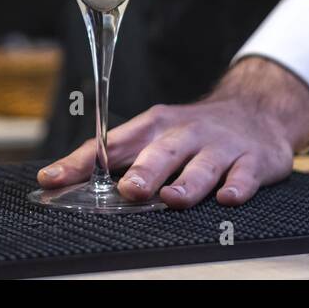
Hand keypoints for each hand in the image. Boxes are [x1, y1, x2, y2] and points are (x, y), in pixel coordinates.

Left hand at [38, 57, 308, 207]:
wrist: (256, 109)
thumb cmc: (194, 131)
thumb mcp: (156, 135)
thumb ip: (121, 159)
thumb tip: (69, 184)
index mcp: (154, 126)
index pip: (111, 144)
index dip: (82, 162)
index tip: (52, 179)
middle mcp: (185, 133)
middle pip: (161, 151)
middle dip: (144, 170)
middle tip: (130, 190)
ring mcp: (220, 146)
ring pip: (203, 165)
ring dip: (188, 182)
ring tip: (173, 198)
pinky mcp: (253, 160)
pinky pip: (244, 175)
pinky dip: (237, 186)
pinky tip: (228, 198)